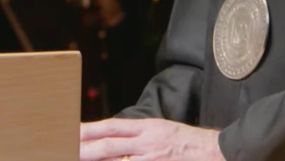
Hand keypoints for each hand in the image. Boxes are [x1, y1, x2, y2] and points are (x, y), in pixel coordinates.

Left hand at [79, 118, 223, 160]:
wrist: (218, 152)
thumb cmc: (190, 143)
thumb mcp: (163, 130)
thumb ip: (140, 135)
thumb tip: (117, 138)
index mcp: (148, 128)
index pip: (112, 126)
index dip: (90, 129)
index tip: (72, 131)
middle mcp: (147, 143)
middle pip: (109, 145)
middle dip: (85, 149)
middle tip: (65, 149)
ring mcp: (152, 159)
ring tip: (78, 159)